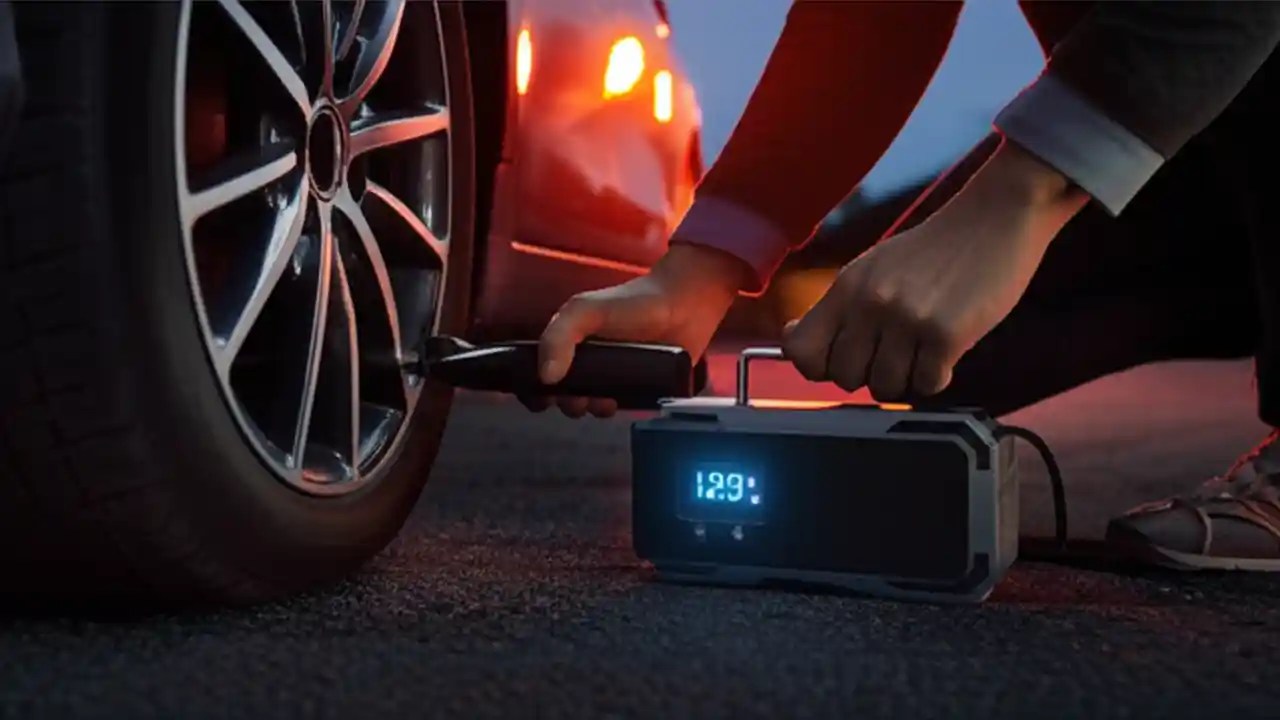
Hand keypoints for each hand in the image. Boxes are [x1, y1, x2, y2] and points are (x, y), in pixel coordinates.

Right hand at [527, 244, 748, 417]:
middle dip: (565, 402)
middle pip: (562, 392)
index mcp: (570, 340)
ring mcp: (612, 374)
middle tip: (577, 399)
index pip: (539, 369)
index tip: (539, 398)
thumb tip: (546, 378)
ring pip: (589, 402)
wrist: (684, 304)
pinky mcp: (636, 386)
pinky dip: (612, 410)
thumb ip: (560, 336)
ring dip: (588, 408)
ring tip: (602, 401)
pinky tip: (618, 404)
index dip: (533, 387)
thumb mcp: (586, 310)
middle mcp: (588, 358)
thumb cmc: (632, 301)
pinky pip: (618, 406)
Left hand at [783, 140, 1087, 399]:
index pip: (800, 349)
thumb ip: (838, 307)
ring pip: (885, 387)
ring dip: (905, 379)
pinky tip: (945, 355)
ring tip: (921, 353)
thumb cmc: (934, 250)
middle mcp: (870, 303)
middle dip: (868, 375)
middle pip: (844, 377)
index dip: (817, 366)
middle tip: (893, 355)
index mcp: (847, 287)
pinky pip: (927, 386)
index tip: (838, 361)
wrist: (994, 218)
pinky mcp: (946, 335)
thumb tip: (792, 341)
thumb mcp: (872, 269)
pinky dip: (936, 378)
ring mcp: (907, 320)